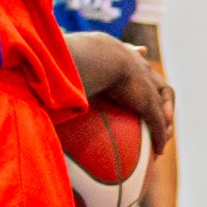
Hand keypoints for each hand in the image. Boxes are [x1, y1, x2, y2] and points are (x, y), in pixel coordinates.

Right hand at [68, 30, 175, 153]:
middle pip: (160, 85)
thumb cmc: (83, 56)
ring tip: (161, 137)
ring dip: (165, 121)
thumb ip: (64, 59)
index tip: (143, 56)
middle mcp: (141, 68)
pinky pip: (158, 123)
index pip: (137, 55)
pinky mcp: (149, 103)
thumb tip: (41, 61)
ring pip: (165, 105)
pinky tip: (158, 151)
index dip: (140, 60)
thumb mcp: (75, 56)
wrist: (101, 57)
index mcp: (124, 55)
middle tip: (163, 115)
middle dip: (163, 99)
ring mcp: (148, 86)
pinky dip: (159, 136)